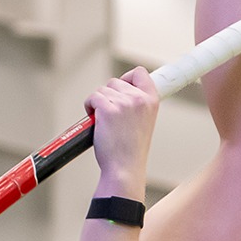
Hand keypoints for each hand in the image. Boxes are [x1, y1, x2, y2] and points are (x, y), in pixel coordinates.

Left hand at [86, 67, 158, 193]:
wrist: (124, 167)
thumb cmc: (131, 149)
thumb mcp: (144, 122)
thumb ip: (137, 104)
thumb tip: (120, 91)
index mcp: (152, 100)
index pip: (140, 72)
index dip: (127, 78)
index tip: (120, 89)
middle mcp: (139, 98)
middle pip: (115, 81)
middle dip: (108, 95)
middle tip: (108, 113)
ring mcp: (123, 103)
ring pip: (102, 90)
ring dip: (97, 102)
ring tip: (102, 120)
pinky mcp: (107, 110)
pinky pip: (92, 98)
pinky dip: (89, 107)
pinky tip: (94, 120)